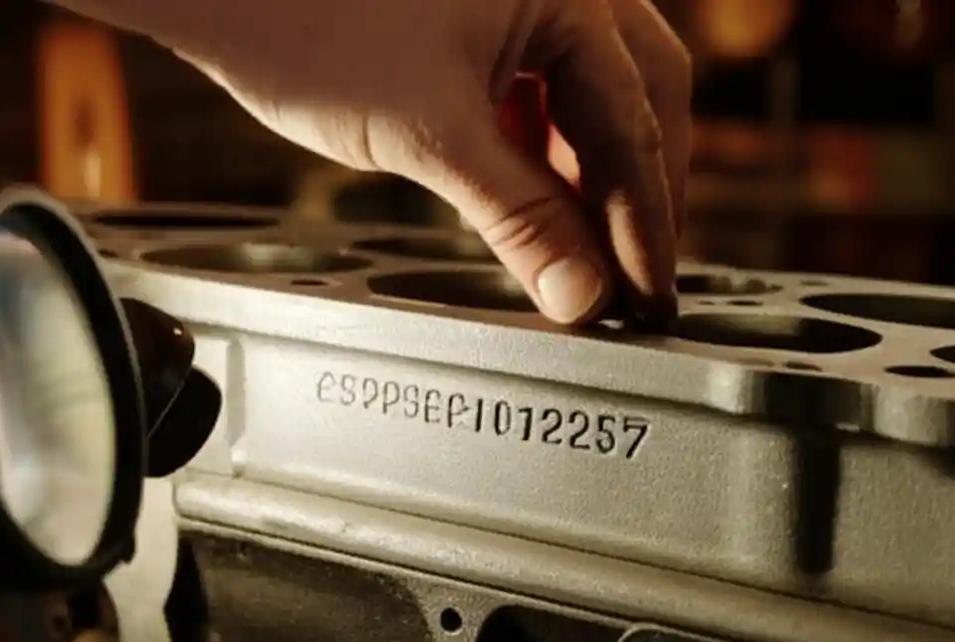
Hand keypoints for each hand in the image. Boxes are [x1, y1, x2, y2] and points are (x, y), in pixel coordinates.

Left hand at [59, 0, 689, 323]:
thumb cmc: (307, 23)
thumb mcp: (430, 135)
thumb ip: (518, 215)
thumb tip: (582, 293)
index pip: (633, 126)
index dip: (644, 226)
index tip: (647, 300)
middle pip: (639, 95)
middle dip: (639, 191)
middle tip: (634, 276)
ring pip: (590, 91)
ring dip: (590, 171)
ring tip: (580, 249)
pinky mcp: (478, 15)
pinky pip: (538, 83)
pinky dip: (541, 145)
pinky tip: (527, 194)